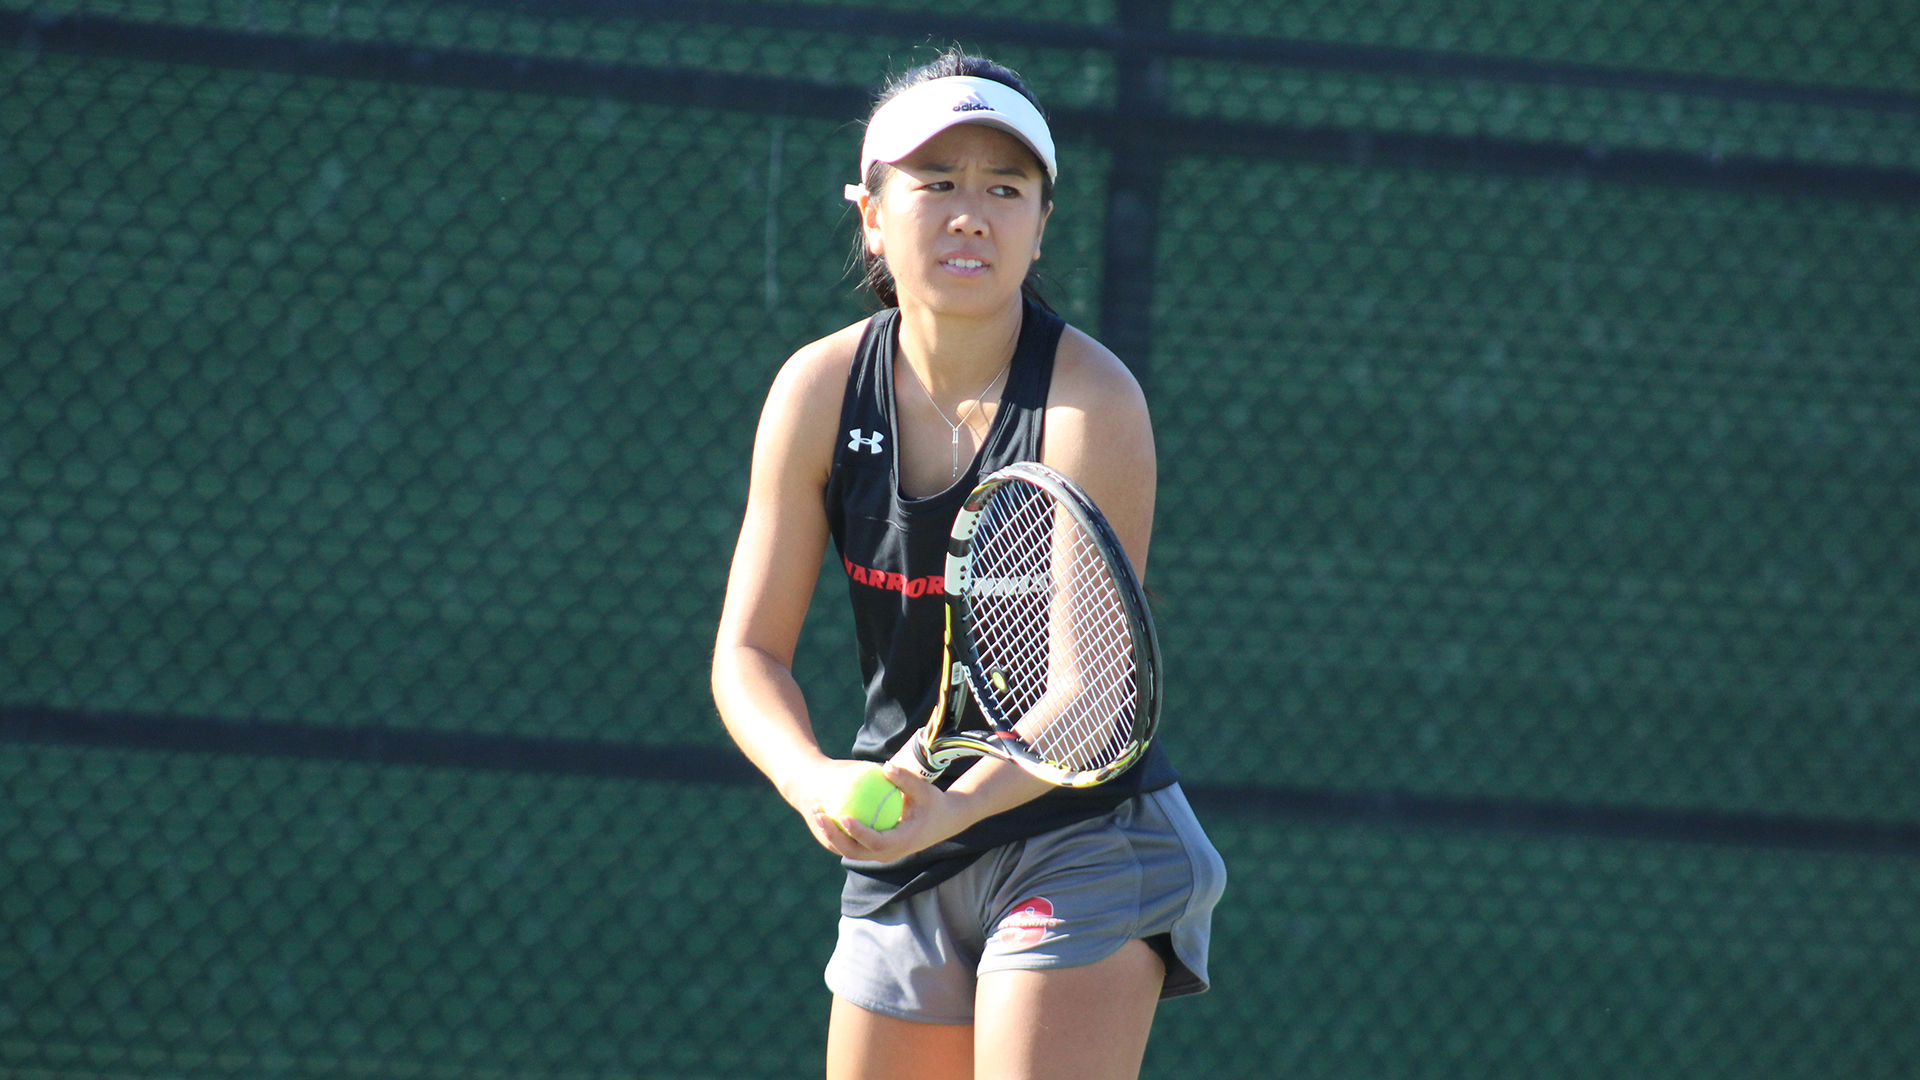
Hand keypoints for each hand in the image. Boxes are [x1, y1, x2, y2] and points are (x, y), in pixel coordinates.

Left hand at [795, 759, 959, 862]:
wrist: (944, 822)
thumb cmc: (934, 803)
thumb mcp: (924, 789)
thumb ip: (905, 779)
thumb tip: (885, 766)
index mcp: (902, 842)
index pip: (875, 842)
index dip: (858, 832)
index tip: (843, 816)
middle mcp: (889, 854)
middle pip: (855, 851)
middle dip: (833, 836)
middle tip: (819, 816)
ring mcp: (882, 855)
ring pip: (850, 850)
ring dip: (831, 835)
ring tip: (816, 814)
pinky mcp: (876, 851)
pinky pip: (854, 843)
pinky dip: (839, 832)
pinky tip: (826, 813)